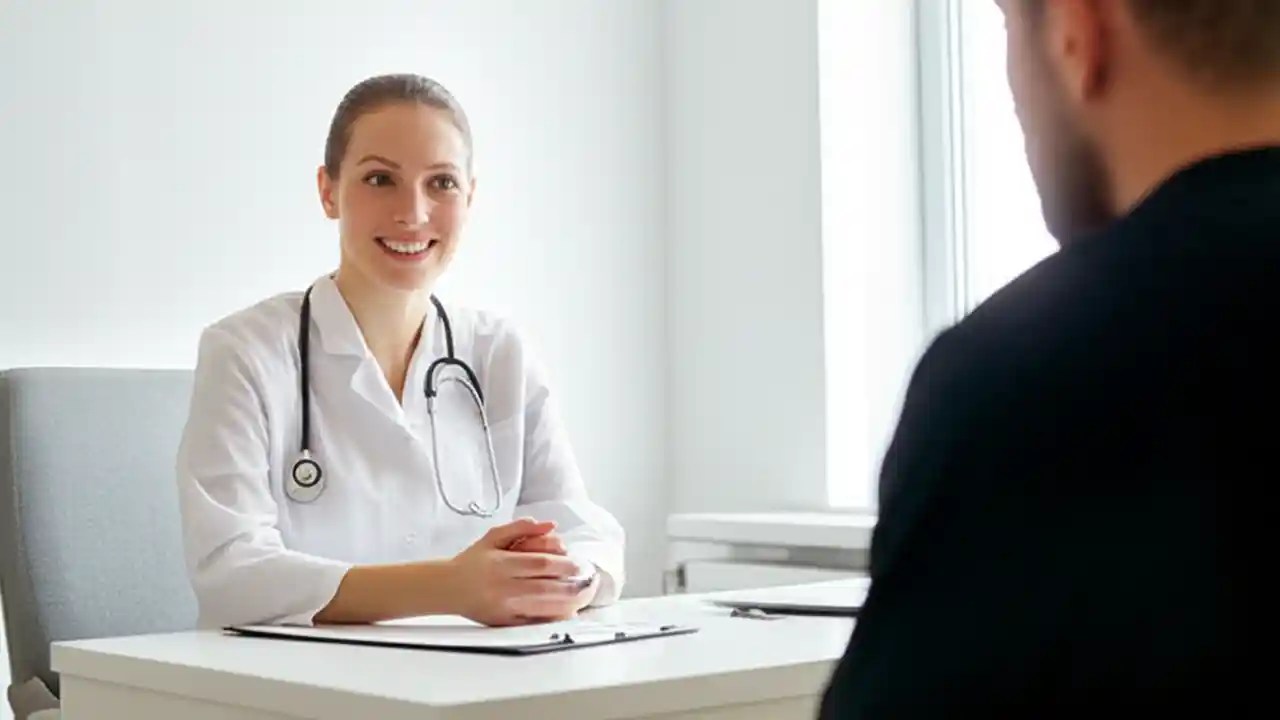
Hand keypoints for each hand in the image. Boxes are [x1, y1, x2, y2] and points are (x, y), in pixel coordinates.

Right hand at [447, 518, 586, 626]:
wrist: (447, 588)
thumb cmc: (472, 561)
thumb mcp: (493, 537)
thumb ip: (521, 527)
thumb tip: (550, 524)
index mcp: (502, 564)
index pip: (539, 564)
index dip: (563, 565)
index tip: (579, 564)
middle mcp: (503, 586)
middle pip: (544, 587)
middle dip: (570, 585)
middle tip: (587, 582)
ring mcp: (504, 607)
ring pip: (542, 607)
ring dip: (566, 603)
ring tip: (582, 596)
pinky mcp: (504, 622)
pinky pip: (532, 622)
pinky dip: (551, 618)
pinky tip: (566, 612)